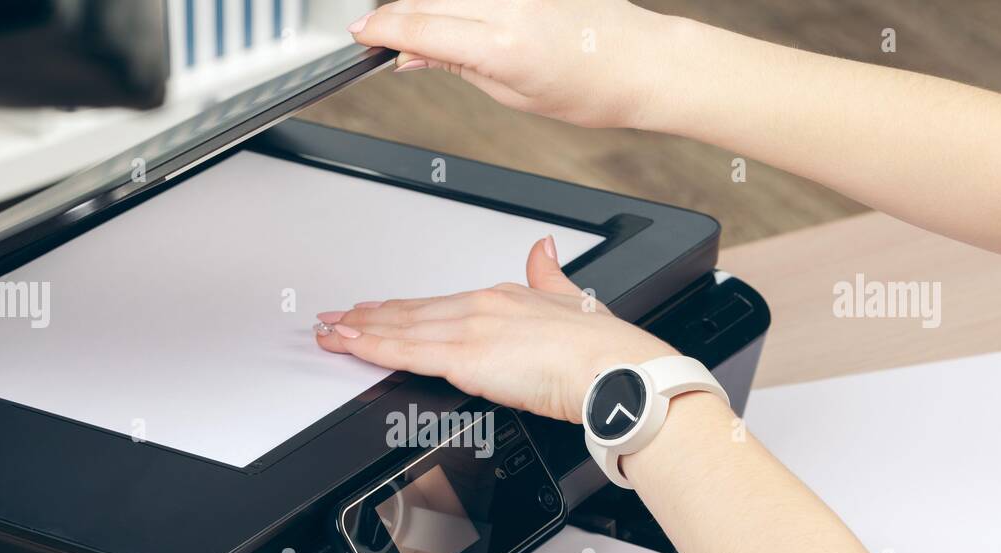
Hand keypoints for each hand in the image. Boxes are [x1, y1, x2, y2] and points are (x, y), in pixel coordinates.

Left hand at [313, 237, 677, 422]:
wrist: (613, 368)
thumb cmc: (600, 349)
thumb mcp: (571, 298)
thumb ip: (549, 273)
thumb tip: (542, 248)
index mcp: (503, 297)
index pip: (438, 305)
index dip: (401, 308)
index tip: (373, 309)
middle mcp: (480, 307)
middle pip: (411, 314)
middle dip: (368, 317)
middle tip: (333, 318)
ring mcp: (470, 330)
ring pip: (401, 329)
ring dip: (358, 331)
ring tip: (327, 332)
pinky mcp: (465, 358)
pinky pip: (405, 352)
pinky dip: (371, 347)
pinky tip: (347, 345)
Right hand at [348, 0, 665, 128]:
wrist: (640, 62)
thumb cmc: (589, 87)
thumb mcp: (511, 94)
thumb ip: (455, 65)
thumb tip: (411, 54)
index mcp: (503, 45)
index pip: (420, 27)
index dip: (381, 29)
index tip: (360, 33)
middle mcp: (511, 3)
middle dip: (399, 15)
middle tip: (384, 37)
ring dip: (428, 5)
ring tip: (427, 31)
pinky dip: (459, 2)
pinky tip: (459, 17)